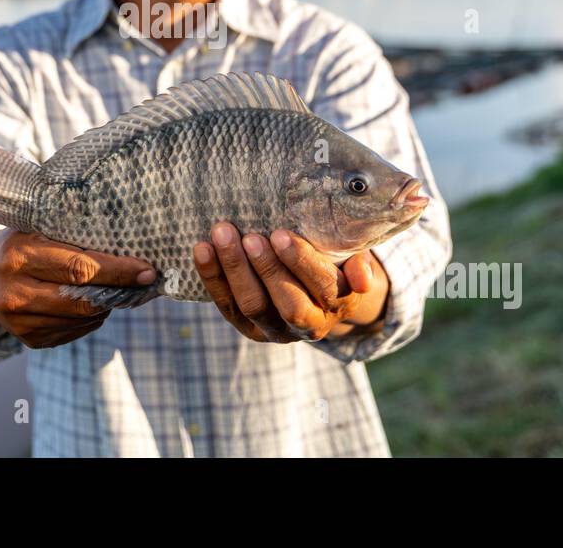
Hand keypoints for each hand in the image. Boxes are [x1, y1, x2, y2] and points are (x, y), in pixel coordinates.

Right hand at [0, 229, 155, 349]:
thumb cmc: (21, 243)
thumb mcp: (37, 228)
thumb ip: (71, 235)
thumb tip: (127, 246)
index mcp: (19, 256)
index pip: (78, 267)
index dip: (117, 270)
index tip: (147, 269)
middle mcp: (15, 293)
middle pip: (82, 299)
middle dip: (120, 290)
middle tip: (144, 281)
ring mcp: (20, 322)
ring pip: (82, 318)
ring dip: (108, 305)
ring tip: (118, 288)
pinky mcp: (28, 340)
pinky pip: (74, 333)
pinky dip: (92, 319)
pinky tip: (94, 303)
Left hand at [193, 222, 388, 343]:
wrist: (321, 295)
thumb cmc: (336, 262)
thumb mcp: (354, 260)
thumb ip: (359, 265)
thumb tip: (361, 277)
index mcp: (339, 305)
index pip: (322, 286)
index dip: (301, 262)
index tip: (281, 234)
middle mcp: (309, 325)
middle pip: (287, 304)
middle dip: (267, 269)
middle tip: (250, 236)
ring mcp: (275, 330)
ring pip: (252, 305)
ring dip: (234, 269)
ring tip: (221, 234)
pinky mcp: (247, 327)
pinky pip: (226, 305)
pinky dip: (212, 277)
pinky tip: (201, 248)